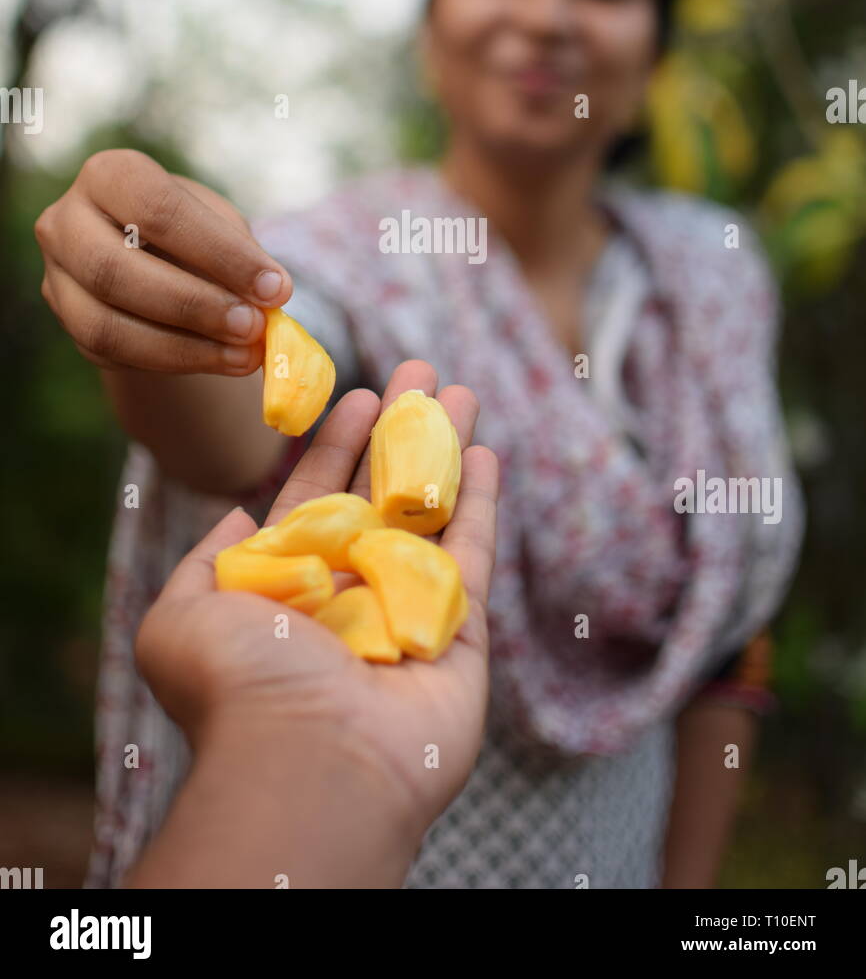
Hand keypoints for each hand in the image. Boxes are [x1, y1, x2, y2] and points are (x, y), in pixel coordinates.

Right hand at [35, 148, 291, 375]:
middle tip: (253, 327)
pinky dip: (172, 362)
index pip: (158, 209)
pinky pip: (111, 354)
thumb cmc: (191, 229)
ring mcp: (57, 275)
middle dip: (194, 306)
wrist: (154, 259)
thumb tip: (268, 296)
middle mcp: (66, 221)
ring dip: (184, 348)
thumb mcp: (217, 223)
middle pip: (115, 270)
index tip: (276, 288)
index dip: (220, 252)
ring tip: (244, 355)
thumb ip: (238, 252)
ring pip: (105, 325)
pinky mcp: (66, 321)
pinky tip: (219, 360)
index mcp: (110, 175)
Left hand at [134, 361, 498, 844]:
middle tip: (423, 370)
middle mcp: (348, 594)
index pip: (318, 497)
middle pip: (380, 492)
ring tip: (461, 390)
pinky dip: (481, 505)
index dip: (339, 443)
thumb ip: (206, 560)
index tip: (362, 393)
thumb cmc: (240, 686)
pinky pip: (470, 557)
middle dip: (401, 429)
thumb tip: (240, 514)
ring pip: (430, 513)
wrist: (308, 760)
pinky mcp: (456, 634)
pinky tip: (488, 453)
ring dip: (445, 450)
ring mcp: (404, 611)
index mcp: (288, 587)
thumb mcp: (179, 616)